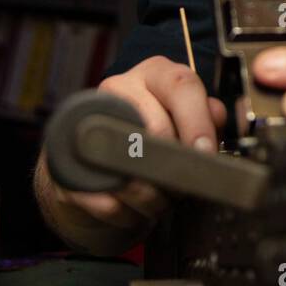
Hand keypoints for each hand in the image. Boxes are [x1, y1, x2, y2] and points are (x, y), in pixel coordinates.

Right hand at [36, 56, 225, 252]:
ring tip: (161, 200)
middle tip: (184, 186)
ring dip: (154, 197)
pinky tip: (133, 209)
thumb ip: (204, 114)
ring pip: (132, 166)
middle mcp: (120, 87)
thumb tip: (217, 116)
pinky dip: (126, 212)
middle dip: (178, 168)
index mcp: (154, 73)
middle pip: (158, 129)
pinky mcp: (67, 161)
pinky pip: (106, 197)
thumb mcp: (183, 118)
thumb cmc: (149, 135)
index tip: (205, 152)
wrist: (96, 161)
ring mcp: (89, 121)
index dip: (197, 122)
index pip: (181, 85)